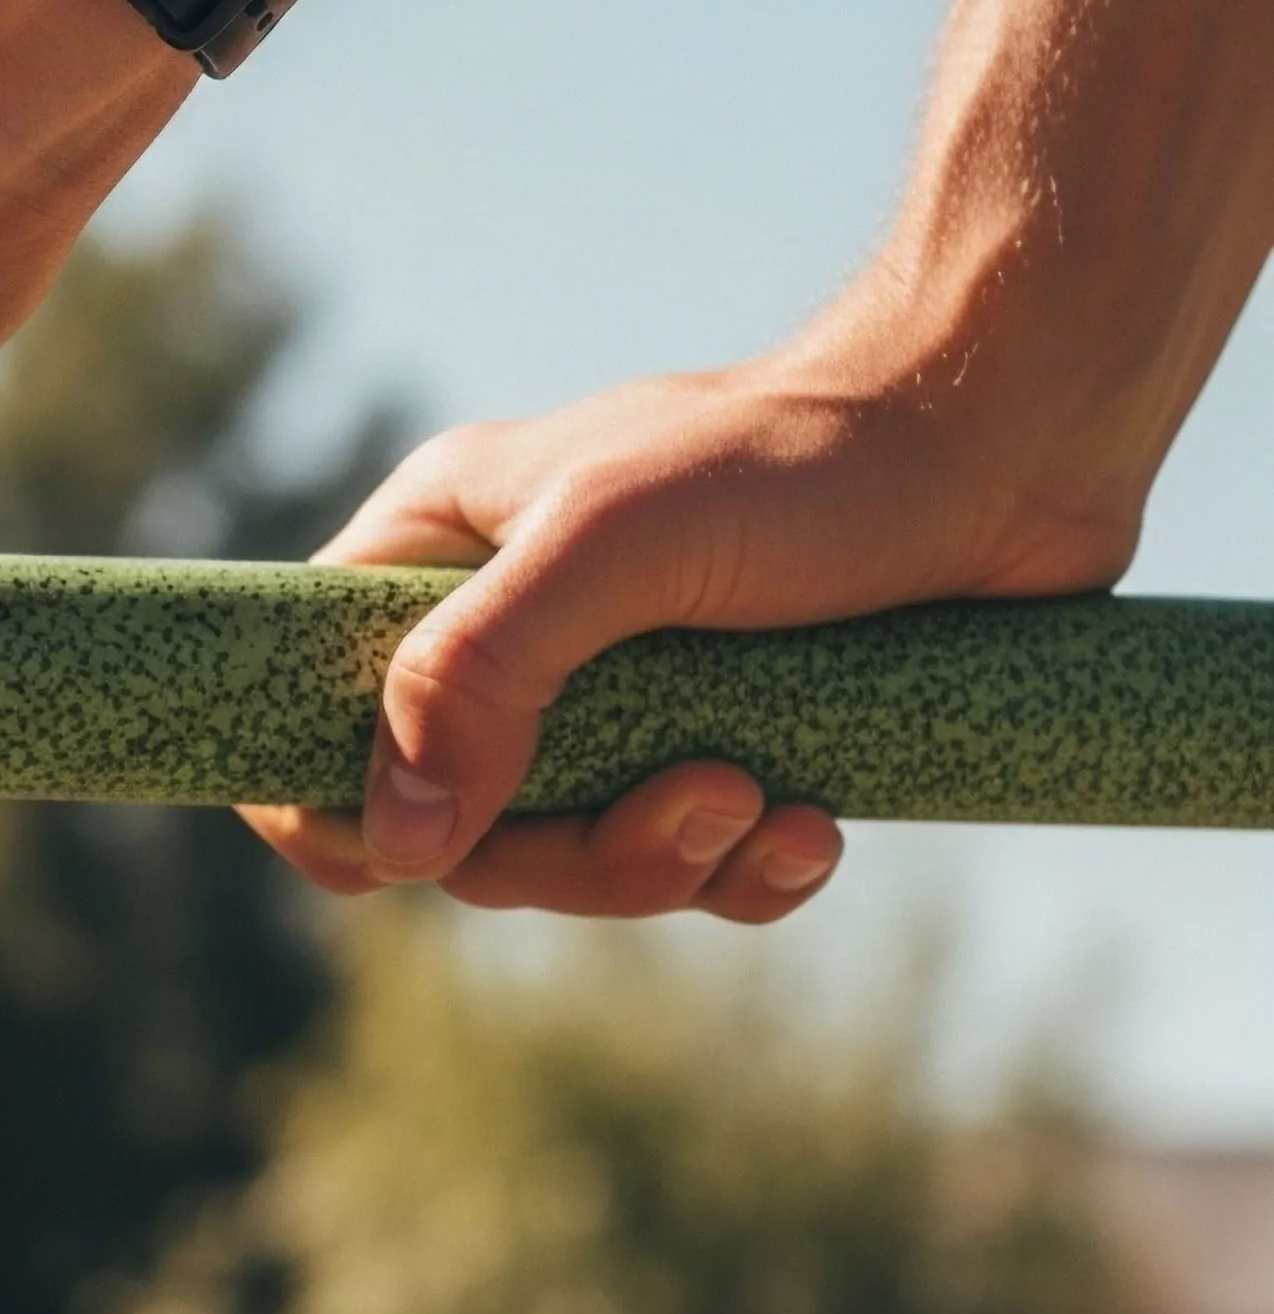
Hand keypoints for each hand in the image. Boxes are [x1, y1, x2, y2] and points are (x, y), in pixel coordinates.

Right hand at [236, 301, 1153, 918]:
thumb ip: (478, 675)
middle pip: (459, 819)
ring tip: (770, 805)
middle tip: (691, 807)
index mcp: (441, 552)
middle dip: (566, 850)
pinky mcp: (729, 736)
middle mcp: (514, 627)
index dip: (327, 799)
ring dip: (670, 863)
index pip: (306, 696)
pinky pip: (695, 862)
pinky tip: (819, 826)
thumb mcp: (608, 544)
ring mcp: (622, 691)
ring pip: (577, 852)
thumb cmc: (799, 457)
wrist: (1008, 442)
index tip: (404, 856)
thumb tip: (399, 839)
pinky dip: (750, 871)